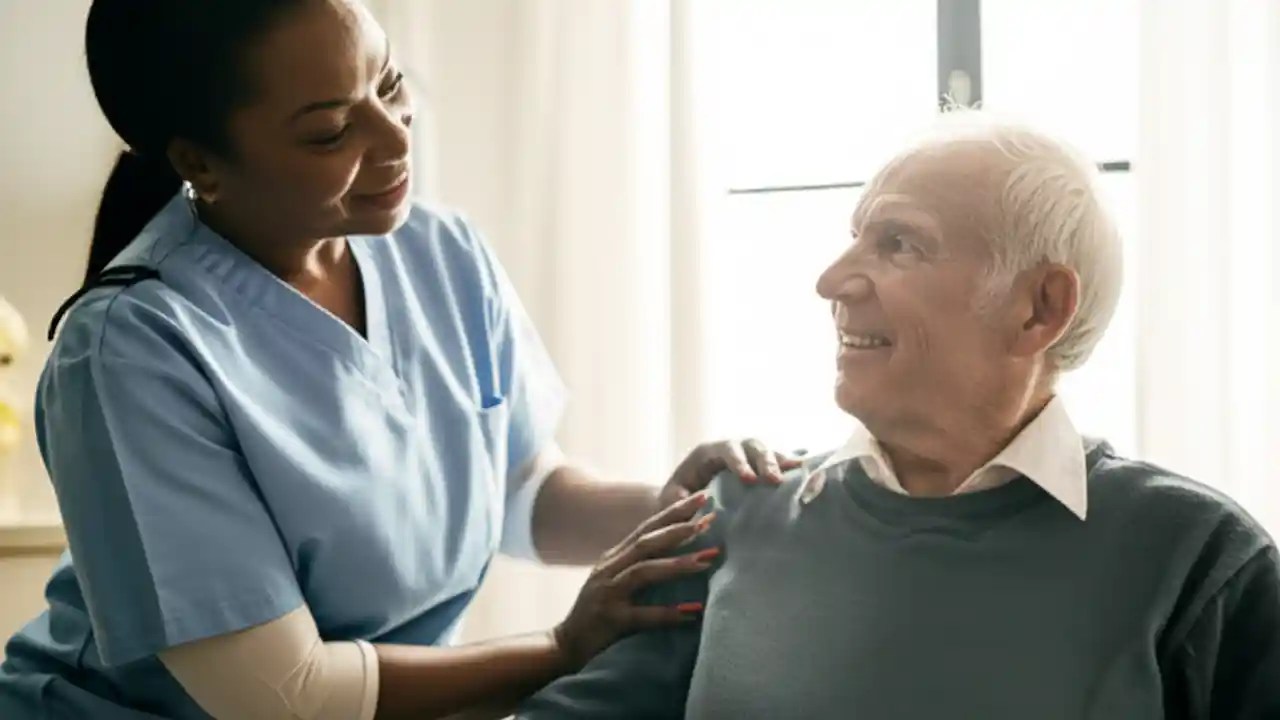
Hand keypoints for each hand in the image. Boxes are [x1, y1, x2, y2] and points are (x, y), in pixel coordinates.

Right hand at [553, 492, 719, 667]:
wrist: (565, 644)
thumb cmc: (598, 612)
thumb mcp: (615, 580)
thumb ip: (638, 562)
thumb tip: (676, 548)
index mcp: (614, 557)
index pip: (647, 528)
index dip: (673, 512)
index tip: (702, 498)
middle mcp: (609, 569)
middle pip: (646, 541)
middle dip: (679, 529)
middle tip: (710, 519)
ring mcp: (608, 593)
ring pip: (644, 571)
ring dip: (677, 564)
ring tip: (707, 560)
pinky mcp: (610, 620)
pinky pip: (642, 615)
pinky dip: (668, 612)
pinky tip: (693, 611)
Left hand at [659, 439, 802, 506]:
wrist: (678, 502)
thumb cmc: (672, 502)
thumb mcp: (672, 503)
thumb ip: (684, 506)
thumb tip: (704, 517)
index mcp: (706, 453)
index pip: (726, 450)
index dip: (739, 462)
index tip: (749, 480)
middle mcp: (728, 450)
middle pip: (751, 446)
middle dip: (765, 460)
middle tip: (775, 480)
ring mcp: (745, 457)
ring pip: (767, 451)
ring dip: (781, 461)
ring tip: (799, 471)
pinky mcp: (756, 469)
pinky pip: (775, 462)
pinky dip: (788, 465)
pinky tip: (805, 471)